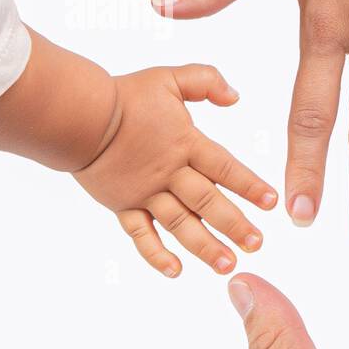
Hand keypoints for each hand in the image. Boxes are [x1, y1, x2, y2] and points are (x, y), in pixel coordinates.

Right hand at [75, 64, 276, 276]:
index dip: (249, 185)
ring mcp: (145, 192)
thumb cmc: (125, 96)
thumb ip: (206, 81)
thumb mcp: (170, 78)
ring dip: (204, 246)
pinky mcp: (122, 205)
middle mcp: (169, 172)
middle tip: (257, 244)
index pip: (225, 168)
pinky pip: (140, 234)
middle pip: (207, 202)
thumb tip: (235, 97)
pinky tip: (176, 270)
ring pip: (179, 224)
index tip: (272, 202)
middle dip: (234, 225)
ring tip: (228, 265)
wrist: (76, 115)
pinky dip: (156, 254)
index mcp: (185, 143)